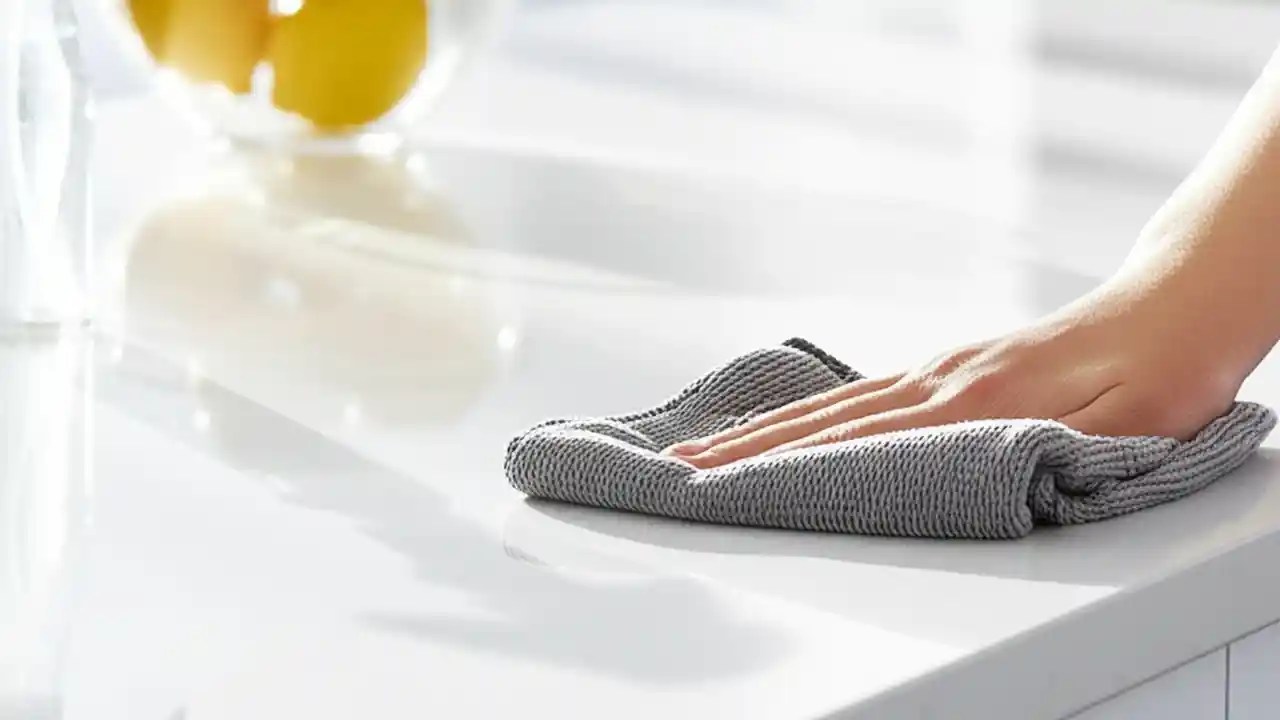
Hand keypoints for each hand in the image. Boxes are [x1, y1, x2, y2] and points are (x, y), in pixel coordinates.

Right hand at [664, 275, 1251, 468]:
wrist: (1174, 308)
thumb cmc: (1160, 372)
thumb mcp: (1125, 426)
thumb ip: (1049, 450)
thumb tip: (977, 472)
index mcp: (978, 402)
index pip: (861, 442)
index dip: (788, 466)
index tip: (726, 482)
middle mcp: (946, 381)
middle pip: (828, 420)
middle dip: (749, 448)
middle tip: (684, 467)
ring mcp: (944, 369)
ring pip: (839, 403)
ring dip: (770, 428)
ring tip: (713, 445)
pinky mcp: (953, 367)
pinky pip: (867, 391)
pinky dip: (818, 410)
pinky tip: (797, 422)